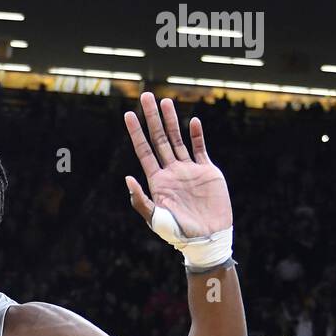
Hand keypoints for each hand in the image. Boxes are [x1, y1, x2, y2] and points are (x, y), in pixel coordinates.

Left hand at [124, 92, 231, 238]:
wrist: (206, 238)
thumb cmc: (178, 233)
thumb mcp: (155, 219)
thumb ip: (141, 200)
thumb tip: (127, 179)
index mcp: (157, 181)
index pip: (144, 151)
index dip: (136, 133)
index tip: (128, 115)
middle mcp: (171, 172)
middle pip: (159, 139)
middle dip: (152, 118)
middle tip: (146, 96)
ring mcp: (189, 170)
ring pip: (178, 139)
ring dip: (172, 121)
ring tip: (166, 101)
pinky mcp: (207, 172)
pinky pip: (201, 149)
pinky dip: (197, 135)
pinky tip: (193, 122)